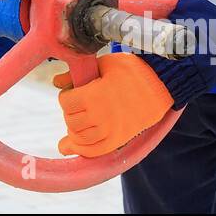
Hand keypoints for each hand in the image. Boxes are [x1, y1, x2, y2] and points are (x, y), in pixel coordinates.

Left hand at [54, 54, 172, 157]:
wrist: (160, 85)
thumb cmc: (131, 70)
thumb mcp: (103, 64)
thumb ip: (77, 74)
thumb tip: (55, 82)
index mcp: (95, 94)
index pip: (66, 102)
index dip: (66, 97)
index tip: (72, 92)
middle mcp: (101, 115)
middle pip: (71, 121)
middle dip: (70, 113)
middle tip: (77, 106)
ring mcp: (112, 130)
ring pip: (80, 138)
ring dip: (74, 131)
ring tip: (77, 122)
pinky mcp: (120, 139)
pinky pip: (95, 151)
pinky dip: (83, 149)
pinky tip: (75, 144)